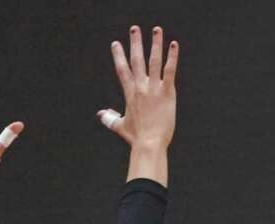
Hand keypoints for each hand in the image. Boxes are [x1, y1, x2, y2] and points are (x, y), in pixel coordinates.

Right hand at [98, 25, 177, 148]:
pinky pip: (169, 70)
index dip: (118, 56)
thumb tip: (100, 115)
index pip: (122, 70)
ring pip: (154, 61)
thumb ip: (109, 118)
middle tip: (134, 29)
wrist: (149, 143)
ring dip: (155, 44)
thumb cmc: (136, 137)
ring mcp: (154, 89)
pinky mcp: (167, 92)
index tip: (116, 44)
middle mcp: (140, 88)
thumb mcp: (120, 126)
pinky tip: (174, 45)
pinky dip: (172, 57)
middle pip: (136, 60)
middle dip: (135, 43)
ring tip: (156, 30)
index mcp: (130, 94)